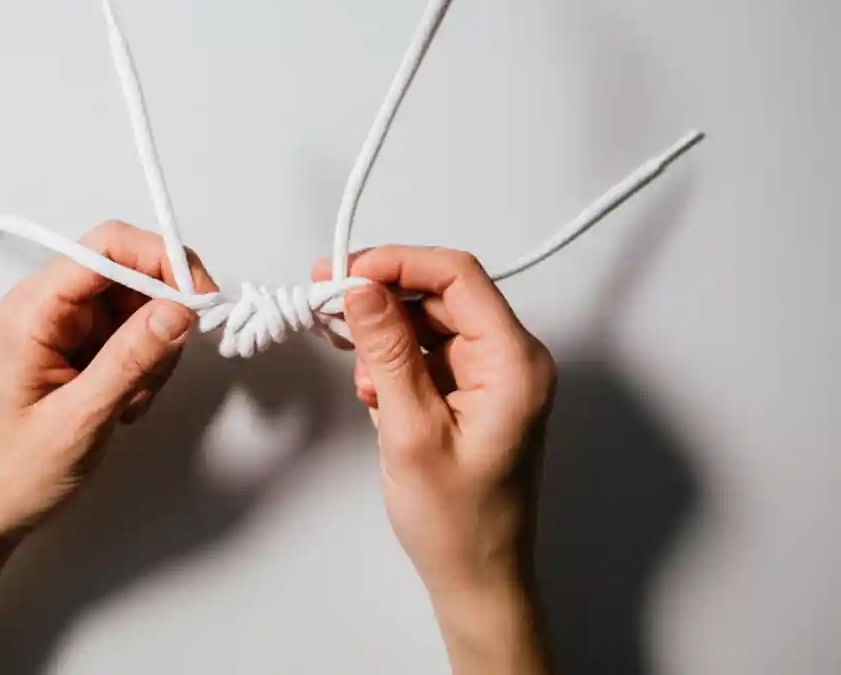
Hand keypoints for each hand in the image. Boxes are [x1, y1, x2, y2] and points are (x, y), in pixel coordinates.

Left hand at [0, 220, 217, 550]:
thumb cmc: (8, 474)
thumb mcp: (79, 419)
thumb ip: (131, 359)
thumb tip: (179, 309)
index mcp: (34, 310)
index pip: (109, 246)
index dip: (163, 260)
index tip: (200, 299)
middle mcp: (48, 308)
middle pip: (132, 272)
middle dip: (165, 314)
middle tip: (166, 365)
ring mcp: (64, 329)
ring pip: (139, 307)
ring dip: (155, 349)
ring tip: (133, 399)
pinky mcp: (78, 351)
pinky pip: (132, 338)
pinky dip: (146, 368)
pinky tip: (126, 405)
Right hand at [315, 246, 554, 673]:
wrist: (477, 576)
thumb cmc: (458, 522)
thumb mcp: (411, 431)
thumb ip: (388, 353)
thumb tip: (362, 290)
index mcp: (514, 363)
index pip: (457, 277)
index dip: (398, 263)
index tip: (345, 273)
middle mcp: (512, 360)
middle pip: (441, 294)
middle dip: (382, 295)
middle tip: (326, 303)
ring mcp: (494, 376)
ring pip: (430, 321)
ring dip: (385, 333)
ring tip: (353, 363)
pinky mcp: (474, 392)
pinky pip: (430, 352)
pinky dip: (394, 360)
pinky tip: (373, 390)